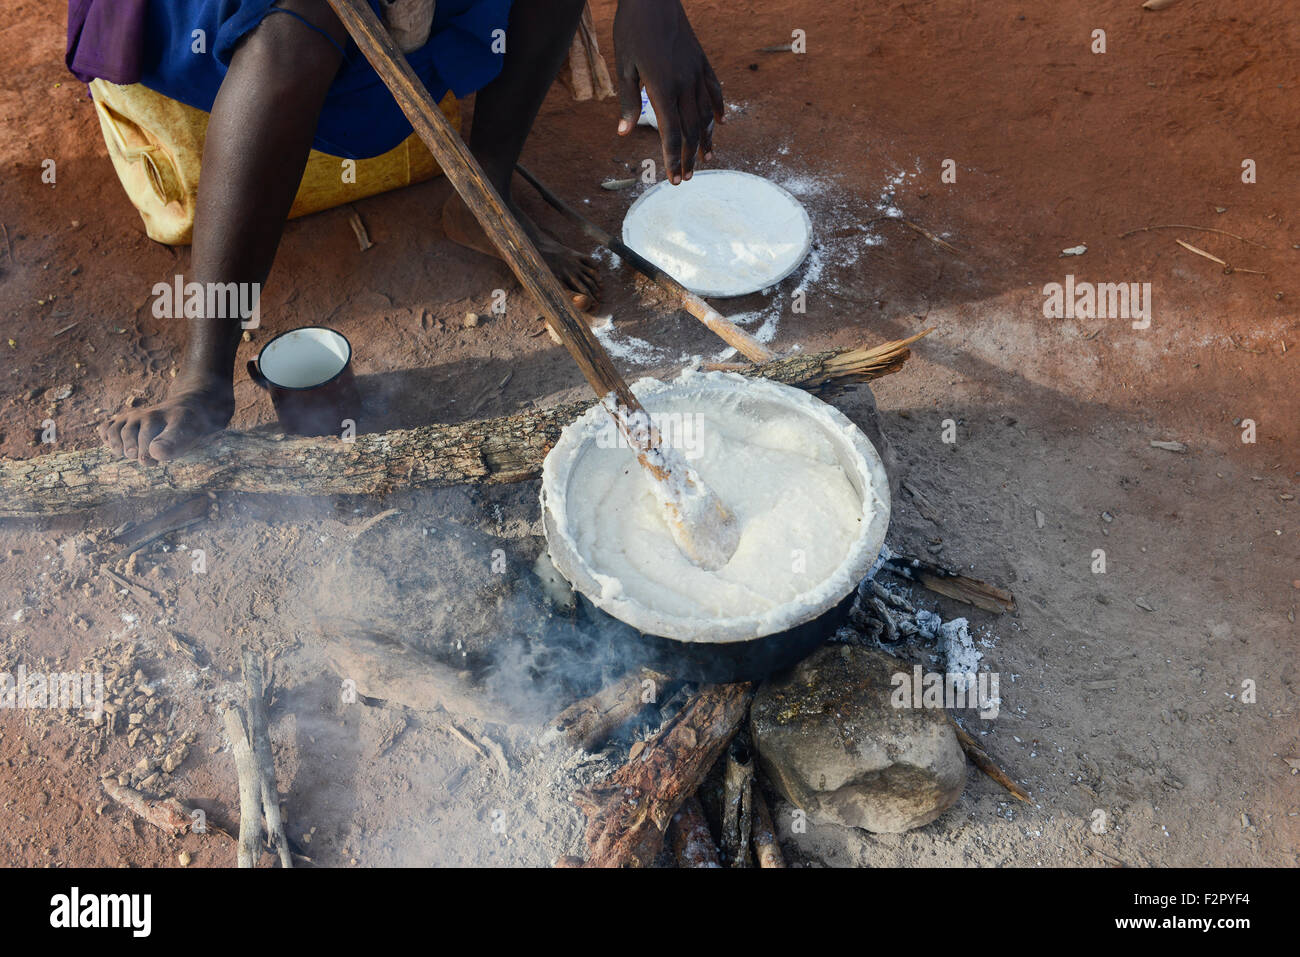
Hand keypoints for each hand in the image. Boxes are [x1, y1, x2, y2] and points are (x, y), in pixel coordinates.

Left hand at [614, 0, 723, 184]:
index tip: (673, 179)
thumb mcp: (623, 66)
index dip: (672, 158)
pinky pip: (714, 91)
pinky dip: (718, 110)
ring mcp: (696, 73)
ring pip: (706, 115)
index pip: (671, 133)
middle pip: (690, 130)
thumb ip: (628, 101)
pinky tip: (720, 124)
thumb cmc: (632, 30)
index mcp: (662, 88)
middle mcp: (684, 84)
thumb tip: (624, 133)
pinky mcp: (702, 62)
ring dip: (705, 140)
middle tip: (686, 178)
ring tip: (706, 159)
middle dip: (688, 157)